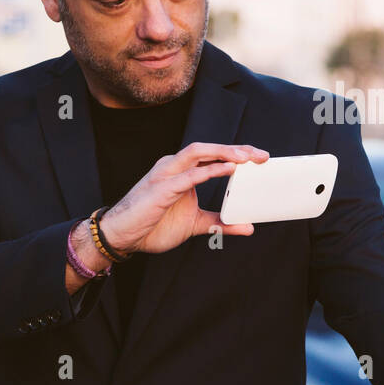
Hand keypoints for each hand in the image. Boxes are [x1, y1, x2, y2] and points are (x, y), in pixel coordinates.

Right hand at [100, 143, 268, 254]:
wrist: (122, 236)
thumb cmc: (153, 225)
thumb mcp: (196, 224)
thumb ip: (221, 222)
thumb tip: (248, 226)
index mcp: (182, 170)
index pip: (213, 155)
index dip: (237, 153)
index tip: (260, 158)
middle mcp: (174, 166)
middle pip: (209, 148)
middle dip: (236, 149)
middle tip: (261, 156)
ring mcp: (166, 174)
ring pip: (197, 152)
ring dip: (224, 152)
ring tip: (246, 157)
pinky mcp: (161, 189)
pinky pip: (188, 175)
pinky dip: (209, 170)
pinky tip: (228, 169)